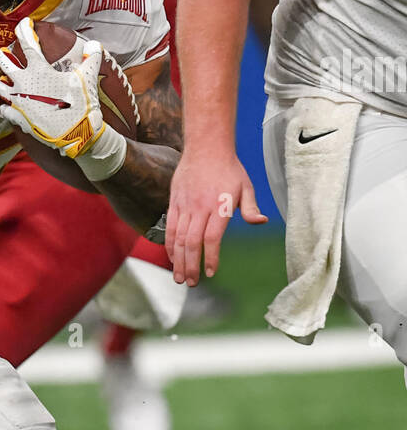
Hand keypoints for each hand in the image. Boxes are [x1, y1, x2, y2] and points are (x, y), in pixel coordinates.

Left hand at [0, 18, 105, 157]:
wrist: (76, 134)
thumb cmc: (81, 105)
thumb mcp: (87, 78)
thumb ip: (91, 58)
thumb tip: (95, 44)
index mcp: (39, 71)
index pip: (28, 44)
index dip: (25, 30)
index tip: (25, 23)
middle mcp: (23, 84)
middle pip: (4, 62)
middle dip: (3, 54)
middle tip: (5, 52)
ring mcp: (18, 102)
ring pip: (0, 87)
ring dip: (3, 82)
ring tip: (7, 80)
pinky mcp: (18, 119)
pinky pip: (4, 110)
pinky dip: (6, 108)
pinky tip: (9, 107)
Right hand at [165, 146, 266, 284]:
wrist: (206, 147)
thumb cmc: (229, 169)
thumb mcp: (246, 187)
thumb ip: (250, 208)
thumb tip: (261, 222)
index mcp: (219, 206)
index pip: (212, 238)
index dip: (210, 257)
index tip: (211, 272)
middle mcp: (200, 207)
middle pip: (192, 242)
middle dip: (191, 265)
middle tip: (192, 283)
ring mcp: (185, 205)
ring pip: (179, 238)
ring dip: (178, 260)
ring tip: (179, 277)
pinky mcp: (174, 202)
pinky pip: (169, 227)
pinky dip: (169, 244)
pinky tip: (171, 257)